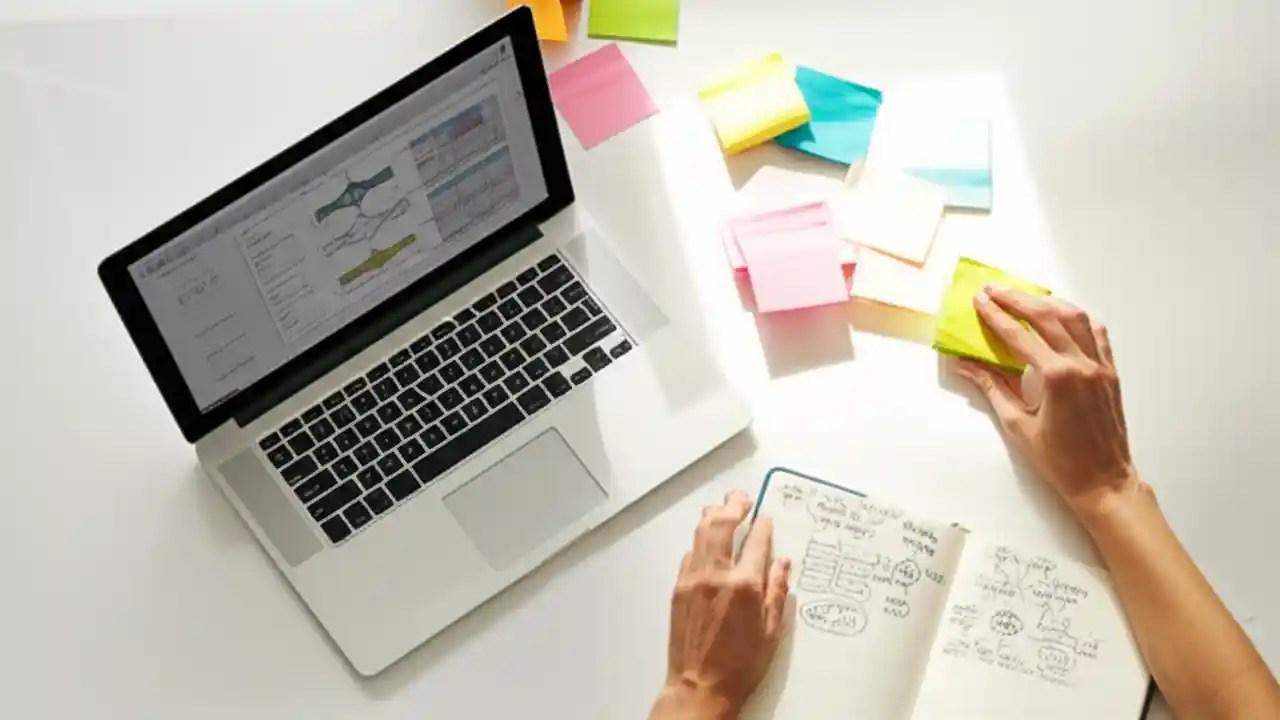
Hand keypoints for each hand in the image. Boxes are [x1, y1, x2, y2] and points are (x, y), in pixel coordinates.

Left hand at [649, 491, 790, 719]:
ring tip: (722, 509)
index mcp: (744, 586)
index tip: (766, 518)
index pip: (757, 542)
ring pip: (700, 534)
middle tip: (741, 499)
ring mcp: (692, 580)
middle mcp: (716, 575)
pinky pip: (689, 555)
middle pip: (722, 525)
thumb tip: (782, 564)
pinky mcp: (678, 589)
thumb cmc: (740, 665)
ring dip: (712, 516)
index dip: (763, 526)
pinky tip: (707, 545)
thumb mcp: (771, 631)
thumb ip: (777, 592)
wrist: (699, 686)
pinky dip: (700, 543)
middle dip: (733, 506)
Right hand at [953, 287, 1139, 516]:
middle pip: (1048, 317)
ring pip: (1075, 318)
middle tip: (995, 290)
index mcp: (1057, 378)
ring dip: (1048, 302)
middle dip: (1018, 300)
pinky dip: (1077, 319)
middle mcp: (1082, 365)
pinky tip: (1062, 315)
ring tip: (1025, 296)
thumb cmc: (1059, 460)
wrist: (1103, 480)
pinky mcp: (1110, 371)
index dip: (996, 316)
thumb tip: (964, 365)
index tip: (979, 300)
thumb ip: (992, 387)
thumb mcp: (1017, 424)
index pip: (1020, 336)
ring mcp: (1100, 366)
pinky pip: (1096, 333)